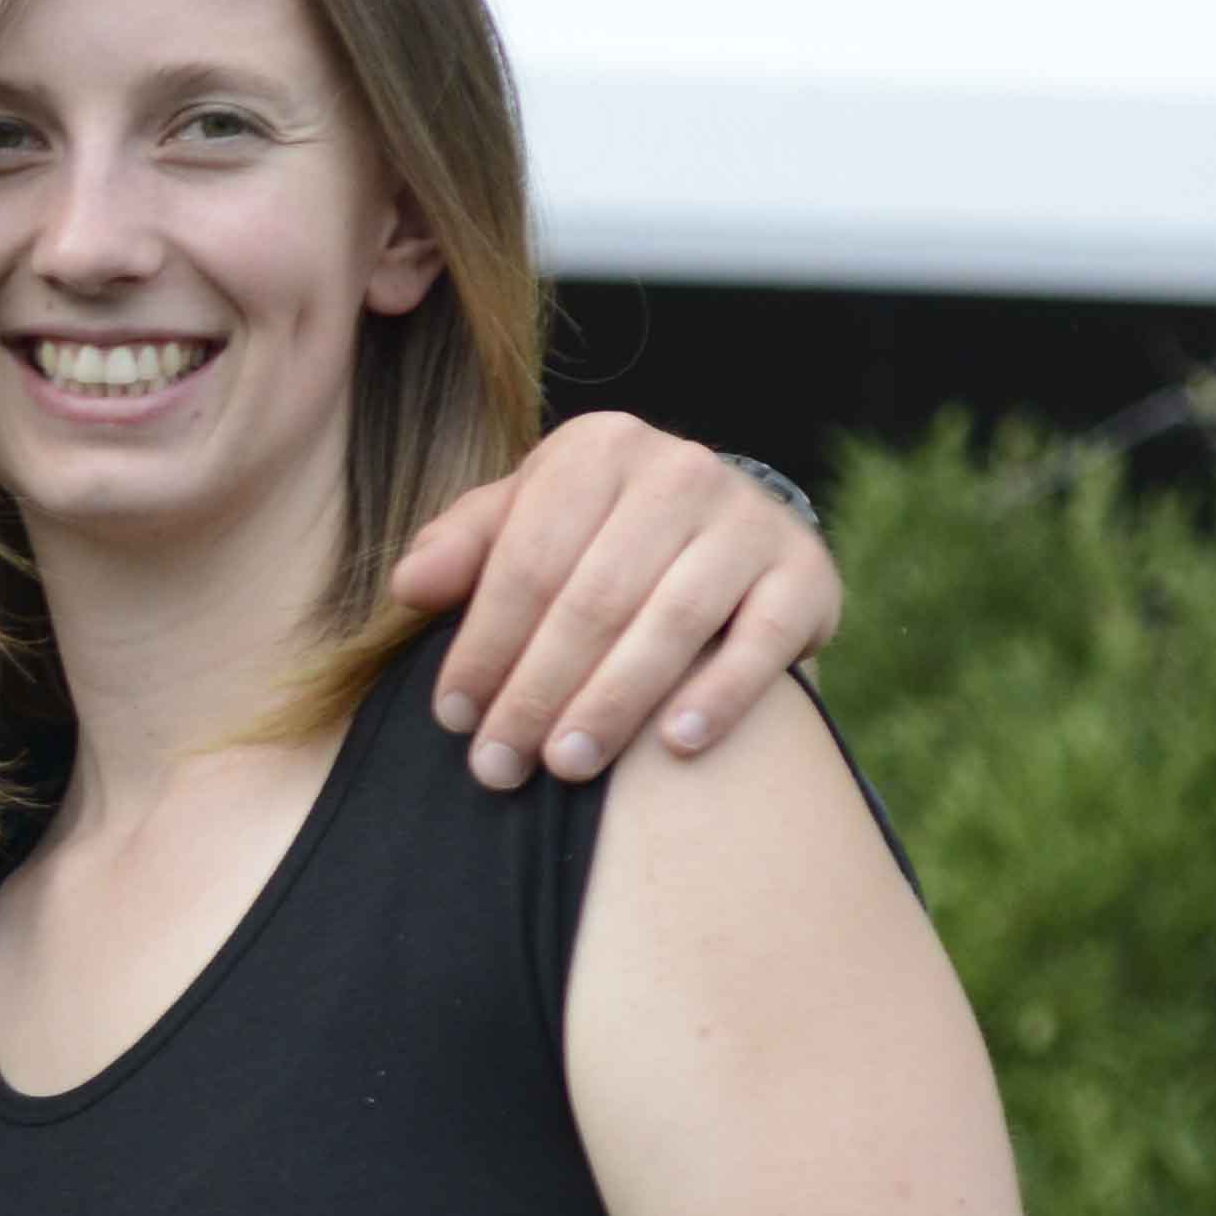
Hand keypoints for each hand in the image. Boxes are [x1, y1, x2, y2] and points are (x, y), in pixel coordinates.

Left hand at [391, 420, 842, 792]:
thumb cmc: (598, 536)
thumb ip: (463, 547)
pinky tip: (676, 746)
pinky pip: (760, 642)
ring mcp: (749, 520)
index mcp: (598, 450)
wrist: (728, 531)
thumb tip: (410, 586)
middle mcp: (680, 471)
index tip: (453, 717)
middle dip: (537, 691)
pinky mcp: (805, 573)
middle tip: (500, 764)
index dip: (483, 644)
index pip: (527, 560)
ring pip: (670, 623)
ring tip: (567, 765)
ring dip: (612, 703)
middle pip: (592, 600)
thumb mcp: (524, 520)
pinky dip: (718, 695)